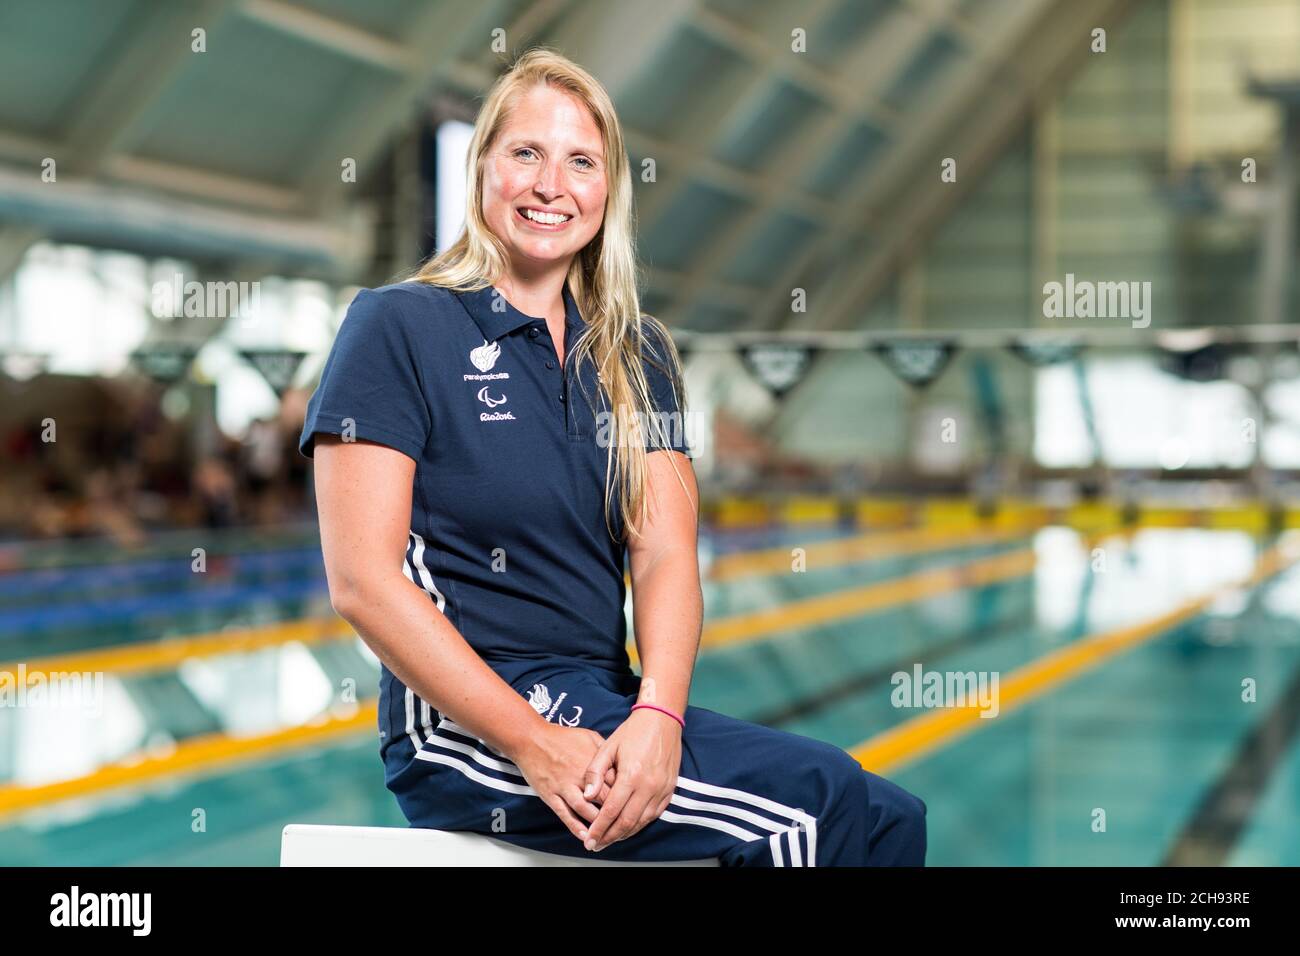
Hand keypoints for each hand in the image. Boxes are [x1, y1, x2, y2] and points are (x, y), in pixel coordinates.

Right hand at [511, 722, 616, 843]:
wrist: (531, 738)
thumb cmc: (560, 737)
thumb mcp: (589, 737)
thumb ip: (605, 751)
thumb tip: (620, 763)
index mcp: (593, 761)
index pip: (616, 781)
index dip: (625, 794)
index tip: (632, 803)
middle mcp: (580, 775)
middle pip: (603, 797)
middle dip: (615, 812)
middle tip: (624, 823)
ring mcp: (565, 786)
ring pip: (585, 809)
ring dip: (597, 823)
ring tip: (607, 834)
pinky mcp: (551, 795)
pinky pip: (565, 814)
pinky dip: (575, 826)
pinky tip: (585, 836)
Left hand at [580, 708, 681, 851]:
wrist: (662, 720)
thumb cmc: (633, 731)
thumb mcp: (608, 747)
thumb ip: (595, 772)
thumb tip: (586, 796)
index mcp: (631, 775)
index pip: (611, 811)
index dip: (599, 828)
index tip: (589, 839)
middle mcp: (648, 786)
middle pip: (626, 822)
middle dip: (610, 837)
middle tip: (596, 845)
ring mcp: (661, 789)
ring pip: (642, 822)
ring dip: (625, 834)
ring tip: (610, 839)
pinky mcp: (670, 789)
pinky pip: (654, 814)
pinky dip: (640, 824)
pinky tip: (629, 827)